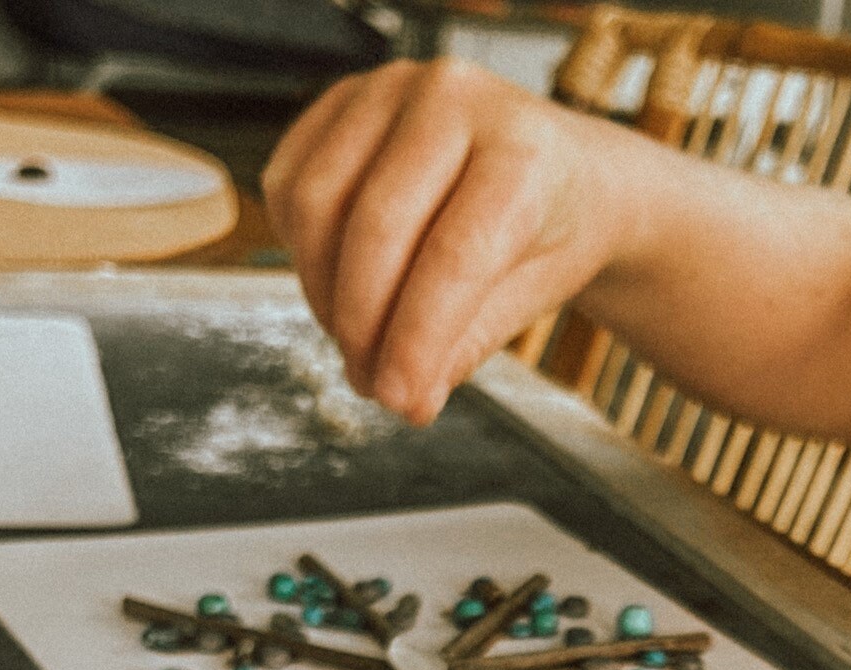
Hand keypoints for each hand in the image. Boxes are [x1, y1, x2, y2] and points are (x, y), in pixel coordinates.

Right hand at [263, 58, 640, 425]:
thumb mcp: (533, 296)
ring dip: (323, 295)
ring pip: (317, 205)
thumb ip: (466, 342)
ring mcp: (389, 89)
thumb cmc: (550, 229)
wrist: (560, 168)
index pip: (454, 256)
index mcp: (522, 148)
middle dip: (362, 325)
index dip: (416, 338)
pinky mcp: (340, 100)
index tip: (399, 400)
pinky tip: (337, 287)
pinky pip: (290, 186)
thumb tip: (403, 395)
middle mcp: (452, 98)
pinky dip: (302, 253)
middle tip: (372, 385)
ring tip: (357, 343)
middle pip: (375, 228)